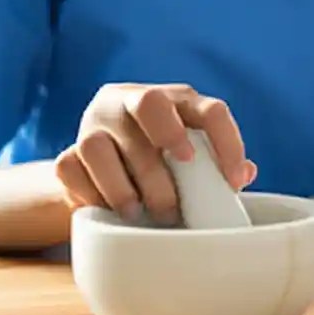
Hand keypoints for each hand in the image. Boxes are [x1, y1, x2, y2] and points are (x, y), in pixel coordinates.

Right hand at [53, 83, 255, 224]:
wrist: (104, 180)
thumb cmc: (164, 167)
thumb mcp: (194, 162)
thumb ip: (217, 165)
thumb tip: (246, 173)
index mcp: (177, 102)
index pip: (210, 111)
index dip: (227, 144)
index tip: (233, 181)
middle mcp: (133, 101)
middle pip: (150, 103)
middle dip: (168, 145)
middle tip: (176, 195)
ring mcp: (95, 123)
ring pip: (102, 144)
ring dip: (126, 187)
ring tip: (143, 214)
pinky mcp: (67, 152)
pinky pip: (73, 170)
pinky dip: (95, 196)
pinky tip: (113, 211)